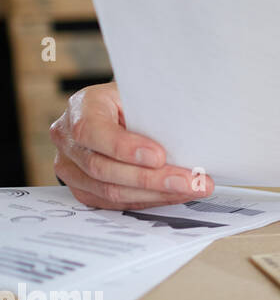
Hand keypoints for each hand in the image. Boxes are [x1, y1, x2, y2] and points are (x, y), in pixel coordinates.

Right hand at [50, 82, 212, 208]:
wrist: (121, 112)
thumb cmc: (136, 103)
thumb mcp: (144, 96)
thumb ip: (156, 113)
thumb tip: (190, 135)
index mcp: (81, 107)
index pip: (91, 130)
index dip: (124, 147)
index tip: (159, 156)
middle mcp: (68, 138)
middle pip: (103, 168)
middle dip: (152, 178)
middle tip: (190, 181)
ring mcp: (71, 167)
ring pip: (110, 191)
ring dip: (156, 194)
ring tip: (192, 189)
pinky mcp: (83, 188)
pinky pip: (114, 203)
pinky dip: (149, 200)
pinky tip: (175, 194)